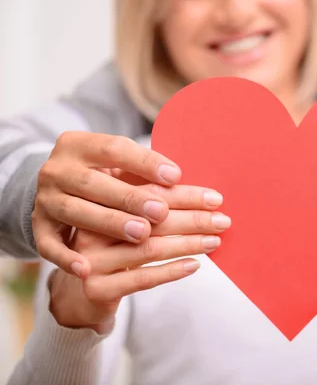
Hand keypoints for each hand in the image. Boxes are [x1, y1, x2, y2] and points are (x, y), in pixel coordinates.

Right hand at [32, 132, 190, 277]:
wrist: (60, 191)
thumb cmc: (105, 178)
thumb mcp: (119, 166)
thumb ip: (144, 169)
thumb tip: (178, 179)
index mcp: (79, 146)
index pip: (113, 148)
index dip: (145, 162)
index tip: (175, 177)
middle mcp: (57, 171)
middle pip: (93, 183)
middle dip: (129, 198)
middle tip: (161, 212)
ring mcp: (46, 200)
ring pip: (75, 212)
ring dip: (110, 223)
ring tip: (142, 234)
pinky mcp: (39, 228)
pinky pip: (47, 245)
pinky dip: (65, 258)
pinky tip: (85, 269)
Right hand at [49, 186, 230, 332]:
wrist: (81, 292)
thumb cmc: (115, 247)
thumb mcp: (128, 219)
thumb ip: (153, 203)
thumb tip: (203, 196)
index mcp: (101, 201)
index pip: (149, 193)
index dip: (185, 195)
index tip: (215, 198)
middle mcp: (92, 228)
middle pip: (151, 220)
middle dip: (193, 219)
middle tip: (222, 220)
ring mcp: (92, 259)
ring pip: (150, 248)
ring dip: (188, 243)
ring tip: (215, 241)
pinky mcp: (98, 288)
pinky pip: (142, 278)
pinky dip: (172, 270)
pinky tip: (194, 264)